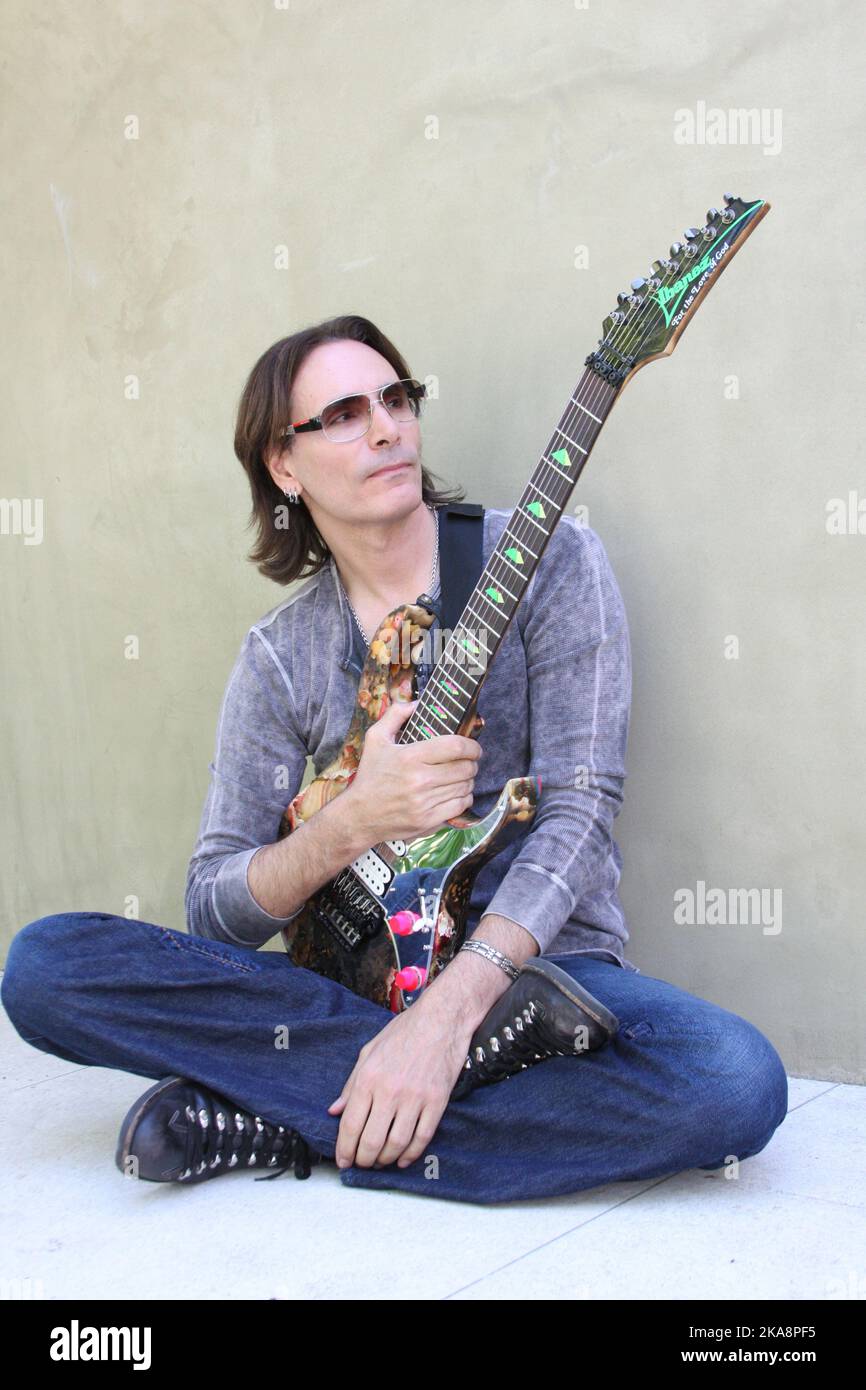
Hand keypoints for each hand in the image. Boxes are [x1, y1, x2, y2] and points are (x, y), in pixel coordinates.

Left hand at [326, 997, 472, 1169]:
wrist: (442, 1019)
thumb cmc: (405, 1032)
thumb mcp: (369, 1051)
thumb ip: (351, 1084)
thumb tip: (335, 1110)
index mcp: (369, 1077)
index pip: (350, 1125)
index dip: (344, 1149)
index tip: (343, 1160)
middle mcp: (390, 1090)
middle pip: (371, 1141)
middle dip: (363, 1159)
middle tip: (361, 1163)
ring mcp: (415, 1097)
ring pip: (396, 1144)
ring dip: (385, 1160)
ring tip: (380, 1161)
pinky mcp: (437, 1101)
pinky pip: (422, 1138)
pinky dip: (411, 1154)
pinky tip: (403, 1158)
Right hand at [345, 697, 481, 844]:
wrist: (359, 815)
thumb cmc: (370, 775)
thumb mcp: (375, 739)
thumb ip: (395, 715)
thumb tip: (417, 703)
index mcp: (410, 757)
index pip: (455, 747)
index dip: (472, 746)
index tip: (474, 747)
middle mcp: (420, 780)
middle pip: (465, 768)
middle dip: (472, 763)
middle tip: (469, 762)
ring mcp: (425, 802)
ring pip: (465, 787)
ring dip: (468, 780)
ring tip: (461, 777)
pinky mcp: (428, 820)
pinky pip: (460, 806)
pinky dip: (464, 798)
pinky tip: (457, 793)